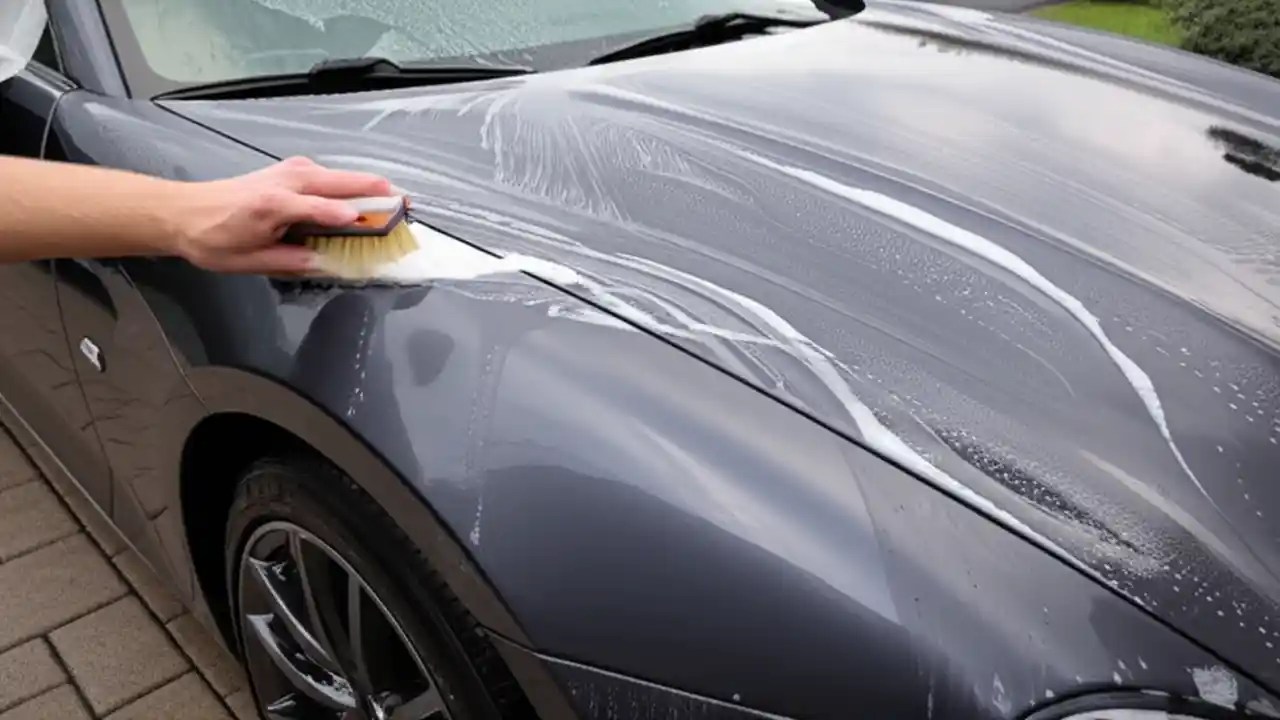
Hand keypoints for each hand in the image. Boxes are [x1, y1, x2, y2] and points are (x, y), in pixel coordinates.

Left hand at [171, 156, 393, 273]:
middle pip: (342, 182)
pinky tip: (368, 199)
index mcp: (274, 204)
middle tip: (408, 207)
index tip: (377, 222)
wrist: (183, 211)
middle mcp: (288, 180)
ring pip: (341, 176)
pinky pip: (332, 177)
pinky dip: (353, 186)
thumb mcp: (250, 261)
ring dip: (370, 187)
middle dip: (377, 192)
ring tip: (396, 204)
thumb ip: (291, 262)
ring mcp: (292, 170)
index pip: (321, 208)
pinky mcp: (293, 170)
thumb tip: (327, 264)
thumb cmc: (213, 240)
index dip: (350, 215)